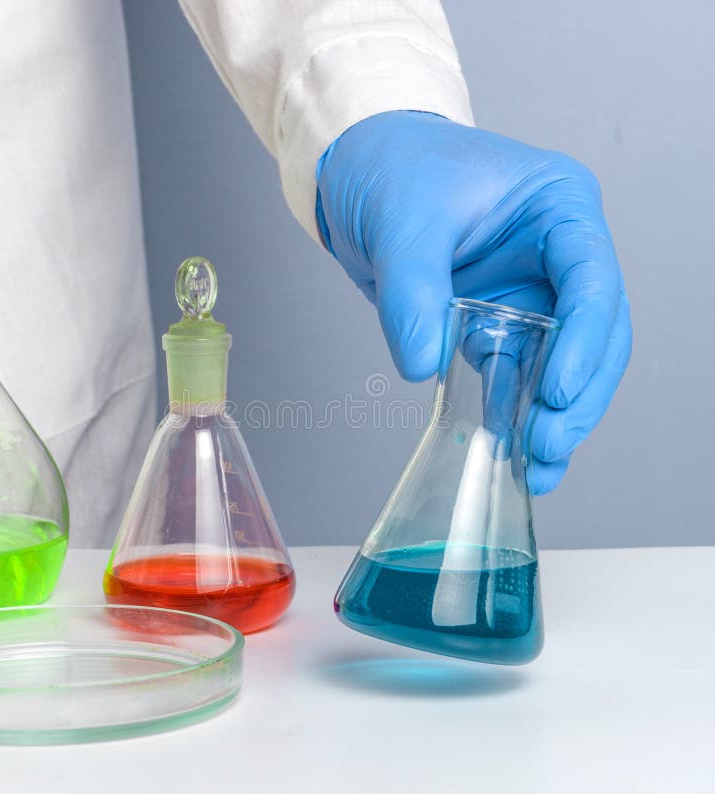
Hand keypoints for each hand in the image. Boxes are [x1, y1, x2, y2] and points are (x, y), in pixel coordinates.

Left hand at [316, 111, 631, 492]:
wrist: (360, 169)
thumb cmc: (394, 167)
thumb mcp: (402, 222)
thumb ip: (413, 293)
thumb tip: (423, 364)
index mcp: (559, 207)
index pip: (593, 280)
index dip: (585, 342)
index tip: (557, 394)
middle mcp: (556, 254)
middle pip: (594, 333)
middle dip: (576, 394)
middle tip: (547, 443)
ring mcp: (529, 290)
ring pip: (560, 362)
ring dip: (552, 415)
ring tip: (539, 465)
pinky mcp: (495, 320)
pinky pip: (515, 371)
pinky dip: (515, 410)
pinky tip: (512, 450)